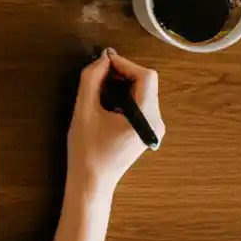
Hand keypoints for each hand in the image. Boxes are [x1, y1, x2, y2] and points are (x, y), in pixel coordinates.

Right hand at [66, 48, 165, 197]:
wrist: (92, 182)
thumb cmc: (86, 150)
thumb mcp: (84, 110)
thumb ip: (92, 80)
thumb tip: (102, 59)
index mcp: (146, 117)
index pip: (146, 76)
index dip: (125, 63)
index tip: (103, 61)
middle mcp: (157, 121)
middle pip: (146, 83)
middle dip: (123, 73)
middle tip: (98, 73)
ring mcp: (154, 127)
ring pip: (143, 92)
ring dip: (122, 84)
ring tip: (99, 87)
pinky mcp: (147, 131)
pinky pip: (140, 103)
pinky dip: (124, 95)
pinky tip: (106, 101)